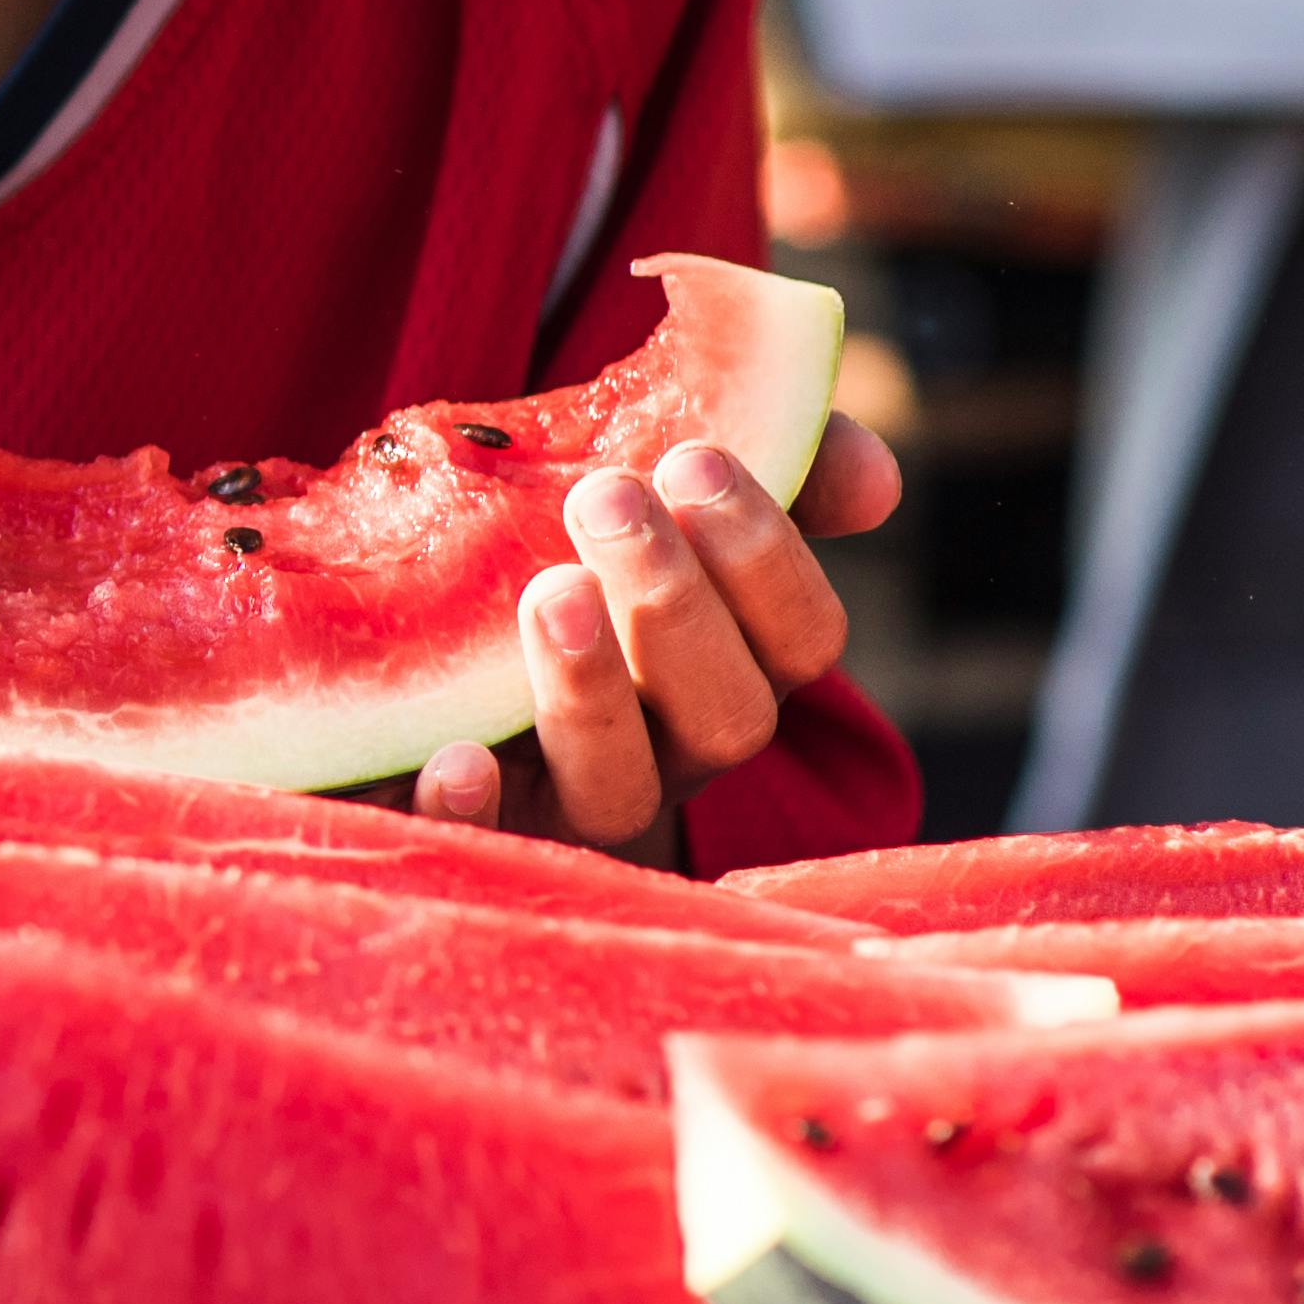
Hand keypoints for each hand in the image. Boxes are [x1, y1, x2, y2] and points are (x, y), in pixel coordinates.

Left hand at [414, 416, 906, 859]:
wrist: (426, 637)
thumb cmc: (576, 546)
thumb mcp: (660, 492)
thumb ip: (775, 465)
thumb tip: (877, 477)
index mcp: (738, 665)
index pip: (803, 640)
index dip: (766, 558)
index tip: (695, 456)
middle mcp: (674, 748)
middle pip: (725, 718)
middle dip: (676, 606)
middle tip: (605, 497)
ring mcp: (577, 799)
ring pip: (621, 788)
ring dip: (592, 693)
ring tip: (550, 591)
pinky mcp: (485, 830)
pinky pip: (489, 846)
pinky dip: (476, 810)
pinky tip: (455, 756)